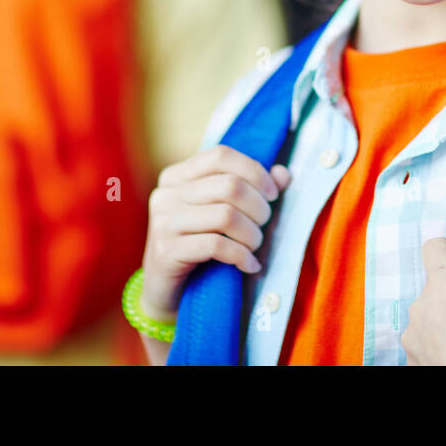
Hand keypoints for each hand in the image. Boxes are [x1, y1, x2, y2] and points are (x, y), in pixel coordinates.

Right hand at [140, 146, 290, 321]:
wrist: (167, 290)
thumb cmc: (200, 245)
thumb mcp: (224, 212)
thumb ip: (252, 188)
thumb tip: (283, 173)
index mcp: (177, 176)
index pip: (221, 156)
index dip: (254, 171)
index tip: (273, 194)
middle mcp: (166, 194)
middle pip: (229, 186)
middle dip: (258, 208)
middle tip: (265, 226)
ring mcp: (163, 223)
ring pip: (225, 216)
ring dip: (252, 234)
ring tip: (256, 246)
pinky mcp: (166, 252)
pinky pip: (215, 246)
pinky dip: (241, 256)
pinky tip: (249, 265)